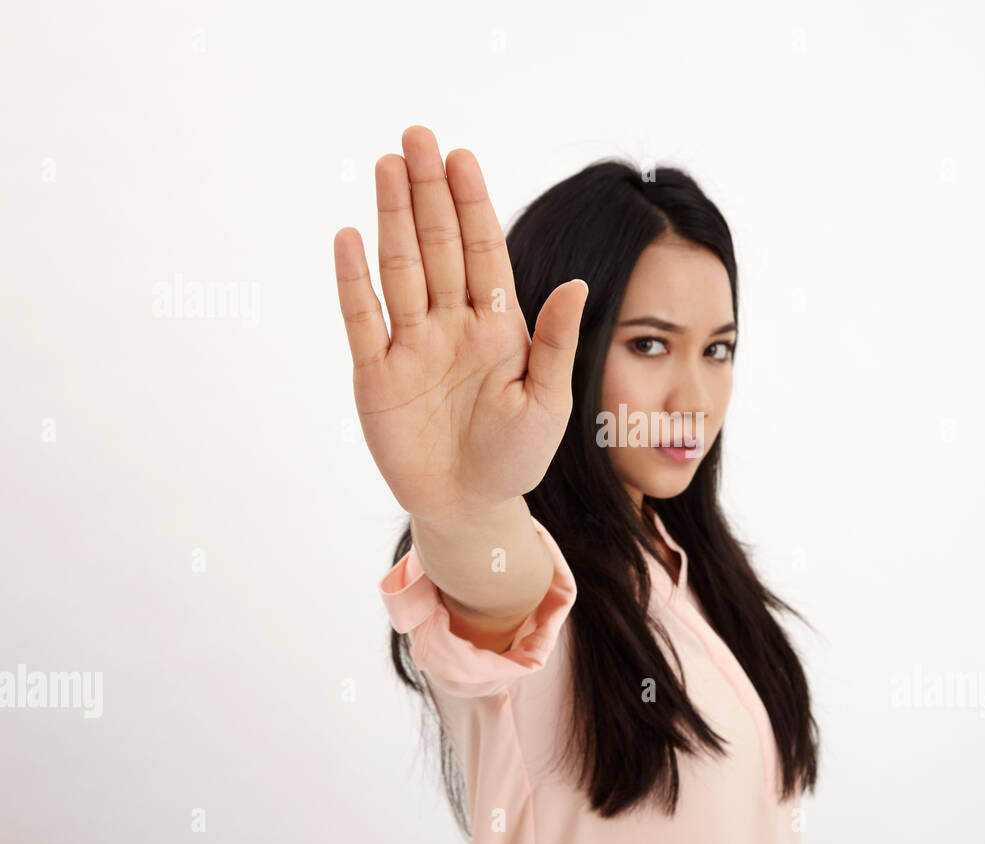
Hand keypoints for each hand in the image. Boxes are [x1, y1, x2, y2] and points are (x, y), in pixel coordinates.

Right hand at [333, 126, 586, 520]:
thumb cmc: (517, 456)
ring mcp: (411, 345)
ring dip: (392, 219)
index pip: (484, 252)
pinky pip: (362, 318)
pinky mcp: (375, 373)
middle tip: (416, 137)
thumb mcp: (548, 403)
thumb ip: (554, 343)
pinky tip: (349, 237)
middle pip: (438, 246)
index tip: (461, 157)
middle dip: (427, 192)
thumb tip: (577, 284)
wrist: (469, 506)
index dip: (472, 205)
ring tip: (386, 166)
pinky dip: (354, 280)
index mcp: (498, 326)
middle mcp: (452, 324)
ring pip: (400, 269)